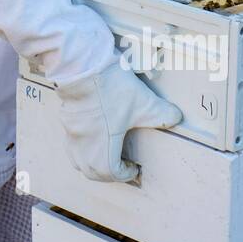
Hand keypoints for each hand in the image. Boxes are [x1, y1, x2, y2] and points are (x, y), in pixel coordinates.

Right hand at [57, 60, 181, 182]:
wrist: (84, 67)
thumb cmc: (110, 88)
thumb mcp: (143, 102)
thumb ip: (161, 113)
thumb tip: (176, 118)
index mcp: (102, 146)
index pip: (110, 172)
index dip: (124, 174)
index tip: (133, 169)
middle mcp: (84, 145)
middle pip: (92, 171)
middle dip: (108, 173)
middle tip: (121, 166)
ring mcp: (72, 133)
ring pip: (78, 160)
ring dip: (92, 164)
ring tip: (106, 155)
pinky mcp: (66, 120)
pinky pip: (71, 143)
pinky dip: (81, 148)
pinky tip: (91, 137)